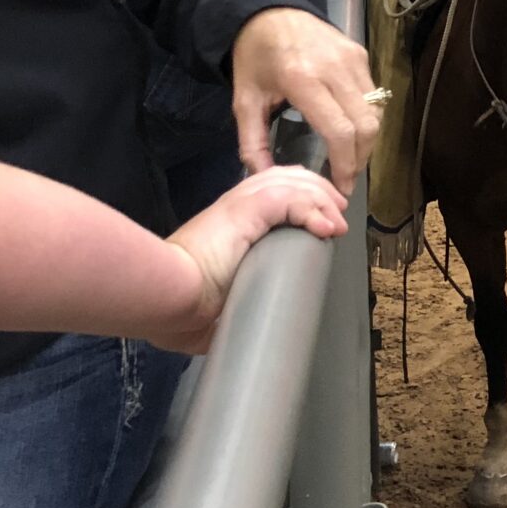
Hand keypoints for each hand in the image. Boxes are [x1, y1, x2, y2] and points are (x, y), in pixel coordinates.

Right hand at [159, 167, 347, 352]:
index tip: (324, 220)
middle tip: (338, 215)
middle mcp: (234, 205)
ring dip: (321, 201)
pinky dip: (311, 210)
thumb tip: (248, 330)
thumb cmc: (182, 307)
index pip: (273, 189)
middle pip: (287, 177)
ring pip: (291, 183)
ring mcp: (238, 205)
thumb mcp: (217, 304)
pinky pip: (288, 198)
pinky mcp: (243, 210)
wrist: (168, 298)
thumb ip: (234, 307)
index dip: (302, 196)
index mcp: (229, 221)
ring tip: (336, 224)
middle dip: (320, 192)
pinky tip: (325, 229)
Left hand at [230, 7, 378, 192]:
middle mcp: (335, 69)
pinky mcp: (361, 55)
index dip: (345, 165)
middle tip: (346, 179)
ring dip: (367, 141)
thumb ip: (252, 142)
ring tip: (349, 160)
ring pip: (376, 112)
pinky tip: (351, 132)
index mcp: (303, 80)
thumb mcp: (244, 100)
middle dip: (360, 159)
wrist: (269, 10)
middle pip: (366, 126)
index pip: (340, 131)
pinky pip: (374, 96)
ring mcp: (353, 59)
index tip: (340, 187)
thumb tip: (265, 178)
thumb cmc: (254, 57)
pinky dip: (367, 120)